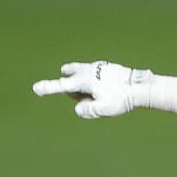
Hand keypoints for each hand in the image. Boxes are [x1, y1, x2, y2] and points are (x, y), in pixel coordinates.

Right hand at [31, 60, 150, 118]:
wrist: (140, 85)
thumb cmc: (122, 98)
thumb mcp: (104, 109)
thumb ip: (88, 110)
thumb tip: (78, 108)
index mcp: (85, 80)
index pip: (62, 86)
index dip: (48, 88)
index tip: (36, 88)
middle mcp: (88, 70)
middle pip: (70, 82)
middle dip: (74, 92)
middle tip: (91, 100)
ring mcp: (96, 67)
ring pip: (79, 75)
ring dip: (82, 86)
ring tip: (96, 93)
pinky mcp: (104, 66)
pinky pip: (91, 74)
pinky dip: (92, 82)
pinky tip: (106, 88)